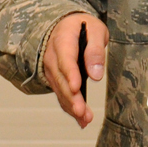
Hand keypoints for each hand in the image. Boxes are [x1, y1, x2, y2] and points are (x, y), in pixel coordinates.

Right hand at [41, 12, 106, 129]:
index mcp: (62, 39)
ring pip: (59, 89)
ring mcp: (51, 68)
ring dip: (71, 106)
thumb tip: (96, 74)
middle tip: (81, 111)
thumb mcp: (95, 30)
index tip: (76, 87)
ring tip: (85, 119)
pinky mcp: (55, 78)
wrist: (65, 26)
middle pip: (61, 79)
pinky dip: (69, 107)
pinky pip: (60, 94)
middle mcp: (52, 55)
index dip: (70, 74)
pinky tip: (81, 120)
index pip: (65, 58)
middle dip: (71, 97)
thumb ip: (95, 50)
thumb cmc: (82, 27)